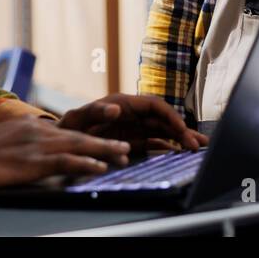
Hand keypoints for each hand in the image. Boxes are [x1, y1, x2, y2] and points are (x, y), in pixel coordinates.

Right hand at [0, 117, 131, 192]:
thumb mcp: (4, 137)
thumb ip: (25, 138)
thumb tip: (40, 145)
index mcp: (31, 124)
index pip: (68, 126)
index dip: (90, 131)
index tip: (107, 134)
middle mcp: (37, 129)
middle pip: (79, 132)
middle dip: (104, 138)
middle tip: (124, 145)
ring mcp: (36, 145)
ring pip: (79, 144)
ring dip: (104, 150)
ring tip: (122, 155)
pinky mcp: (32, 162)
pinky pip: (65, 162)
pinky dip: (85, 164)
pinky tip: (99, 168)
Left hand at [58, 93, 207, 154]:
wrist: (61, 142)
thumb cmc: (68, 126)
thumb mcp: (77, 117)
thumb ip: (95, 110)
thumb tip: (117, 108)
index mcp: (124, 103)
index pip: (155, 106)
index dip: (170, 116)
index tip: (180, 129)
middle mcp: (133, 114)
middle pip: (164, 120)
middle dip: (182, 130)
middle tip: (197, 144)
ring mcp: (134, 128)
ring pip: (163, 132)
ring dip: (180, 139)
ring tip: (197, 147)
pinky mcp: (132, 141)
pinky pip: (154, 143)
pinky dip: (167, 148)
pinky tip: (178, 154)